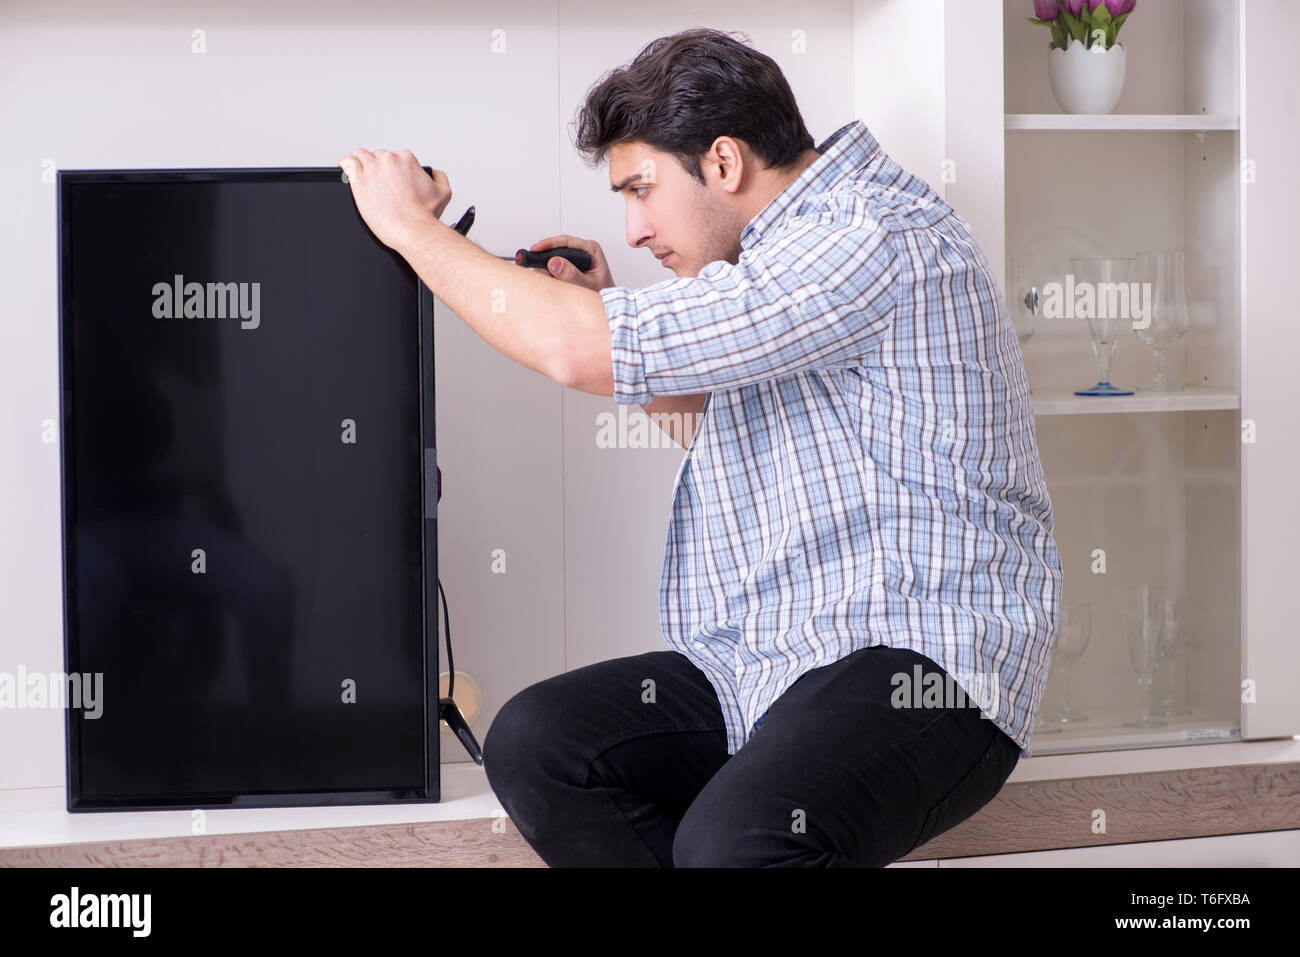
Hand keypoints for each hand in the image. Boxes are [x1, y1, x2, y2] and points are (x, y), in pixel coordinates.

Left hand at [337, 148, 451, 249]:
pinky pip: (347, 164)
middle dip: (378, 167)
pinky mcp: (359, 182)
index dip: (393, 169)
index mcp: (406, 159)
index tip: (392, 178)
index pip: (394, 156)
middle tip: (380, 182)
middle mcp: (388, 161)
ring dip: (362, 164)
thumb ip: (439, 177)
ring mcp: (372, 170)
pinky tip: (346, 170)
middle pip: (377, 156)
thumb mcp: (444, 192)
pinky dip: (345, 165)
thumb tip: (433, 172)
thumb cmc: (424, 215)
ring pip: (361, 156)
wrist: (412, 230)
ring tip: (362, 173)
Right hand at [527, 234, 615, 290]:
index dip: (548, 243)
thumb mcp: (589, 285)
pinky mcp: (570, 266)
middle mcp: (583, 251)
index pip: (566, 241)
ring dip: (546, 266)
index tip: (536, 248)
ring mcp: (576, 258)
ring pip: (555, 256)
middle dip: (544, 255)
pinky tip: (548, 278)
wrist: (608, 304)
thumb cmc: (603, 293)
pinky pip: (555, 265)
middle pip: (558, 247)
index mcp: (591, 249)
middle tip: (531, 261)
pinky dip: (549, 272)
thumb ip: (572, 275)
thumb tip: (554, 263)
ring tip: (544, 276)